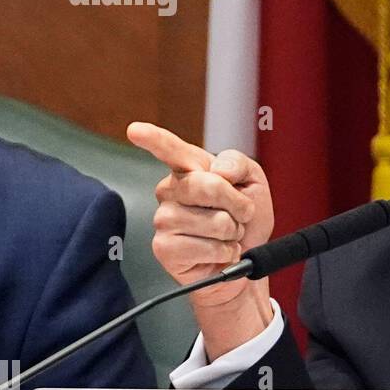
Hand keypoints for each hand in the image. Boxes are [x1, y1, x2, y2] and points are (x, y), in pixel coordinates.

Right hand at [127, 122, 274, 359]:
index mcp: (190, 170)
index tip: (136, 130)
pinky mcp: (165, 248)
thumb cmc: (246, 220)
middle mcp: (171, 191)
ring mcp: (164, 219)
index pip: (171, 150)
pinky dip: (224, 252)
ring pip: (214, 221)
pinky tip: (219, 252)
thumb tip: (219, 170)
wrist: (247, 258)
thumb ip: (239, 164)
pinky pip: (207, 246)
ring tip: (226, 236)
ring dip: (232, 232)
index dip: (154, 139)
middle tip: (241, 215)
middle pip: (208, 186)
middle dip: (238, 204)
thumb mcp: (254, 183)